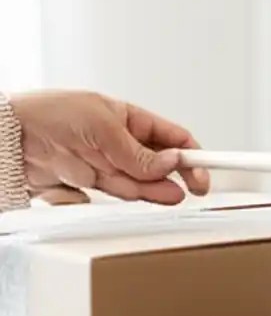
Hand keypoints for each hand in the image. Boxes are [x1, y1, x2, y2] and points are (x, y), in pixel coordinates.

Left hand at [9, 90, 209, 203]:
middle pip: (157, 165)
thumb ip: (137, 152)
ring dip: (152, 192)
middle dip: (174, 178)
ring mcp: (100, 164)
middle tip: (190, 190)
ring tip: (169, 198)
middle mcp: (116, 143)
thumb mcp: (103, 127)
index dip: (192, 155)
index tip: (206, 172)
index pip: (171, 138)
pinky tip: (115, 195)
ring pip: (135, 184)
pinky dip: (110, 202)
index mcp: (127, 119)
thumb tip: (171, 164)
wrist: (6, 135)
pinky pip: (104, 199)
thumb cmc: (50, 113)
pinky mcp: (81, 185)